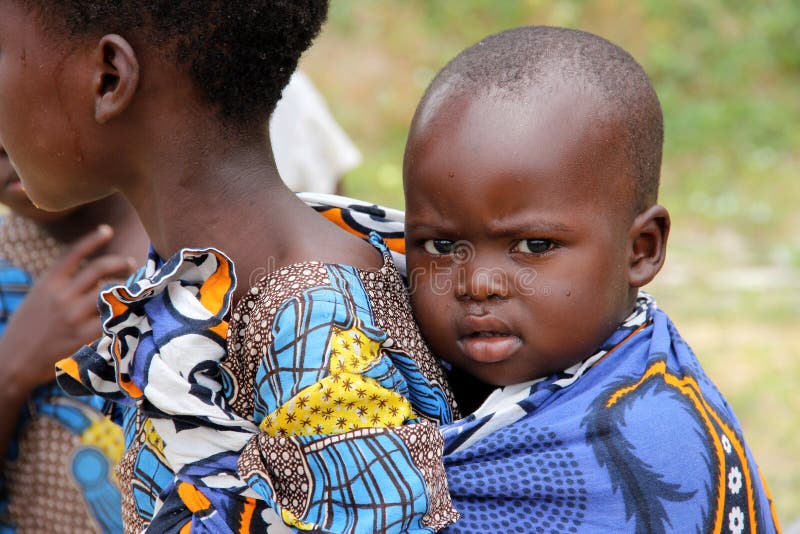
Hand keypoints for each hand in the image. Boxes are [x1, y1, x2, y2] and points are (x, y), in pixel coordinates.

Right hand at [0, 224, 136, 396]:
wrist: (13, 363)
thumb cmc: (27, 329)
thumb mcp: (38, 298)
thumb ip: (61, 284)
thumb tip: (92, 275)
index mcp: (48, 284)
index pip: (73, 253)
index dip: (92, 239)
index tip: (108, 230)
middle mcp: (62, 297)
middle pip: (99, 269)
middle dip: (119, 263)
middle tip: (130, 263)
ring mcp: (74, 317)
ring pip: (108, 293)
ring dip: (125, 288)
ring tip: (134, 288)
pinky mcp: (83, 337)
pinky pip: (111, 320)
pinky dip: (123, 314)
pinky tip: (133, 312)